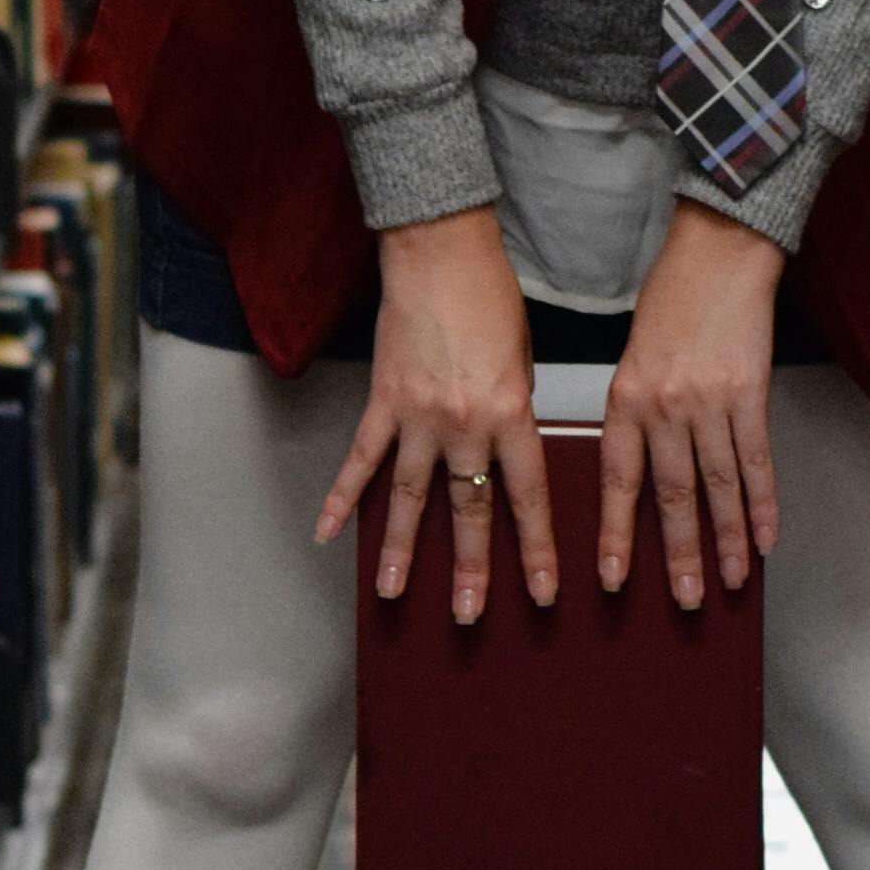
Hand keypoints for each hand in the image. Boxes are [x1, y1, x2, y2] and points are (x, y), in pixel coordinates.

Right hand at [317, 208, 556, 624]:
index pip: (528, 496)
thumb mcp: (522, 360)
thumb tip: (505, 452)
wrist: (439, 253)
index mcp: (511, 412)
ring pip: (412, 497)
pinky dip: (343, 498)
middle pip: (470, 509)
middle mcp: (464, 423)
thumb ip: (513, 411)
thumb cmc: (489, 298)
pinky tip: (327, 533)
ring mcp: (418, 416)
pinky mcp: (382, 401)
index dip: (537, 548)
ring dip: (403, 550)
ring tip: (396, 593)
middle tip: (471, 615)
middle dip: (473, 567)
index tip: (542, 592)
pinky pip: (361, 460)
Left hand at [601, 205, 782, 608]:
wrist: (718, 256)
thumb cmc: (671, 303)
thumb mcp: (633, 358)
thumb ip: (635, 415)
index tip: (615, 581)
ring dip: (728, 540)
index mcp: (624, 400)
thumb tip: (641, 476)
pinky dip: (764, 504)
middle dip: (679, 555)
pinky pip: (757, 462)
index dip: (617, 535)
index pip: (618, 482)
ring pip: (719, 488)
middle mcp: (664, 407)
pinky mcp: (750, 395)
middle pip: (673, 496)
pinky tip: (768, 538)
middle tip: (687, 600)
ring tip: (732, 582)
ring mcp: (709, 403)